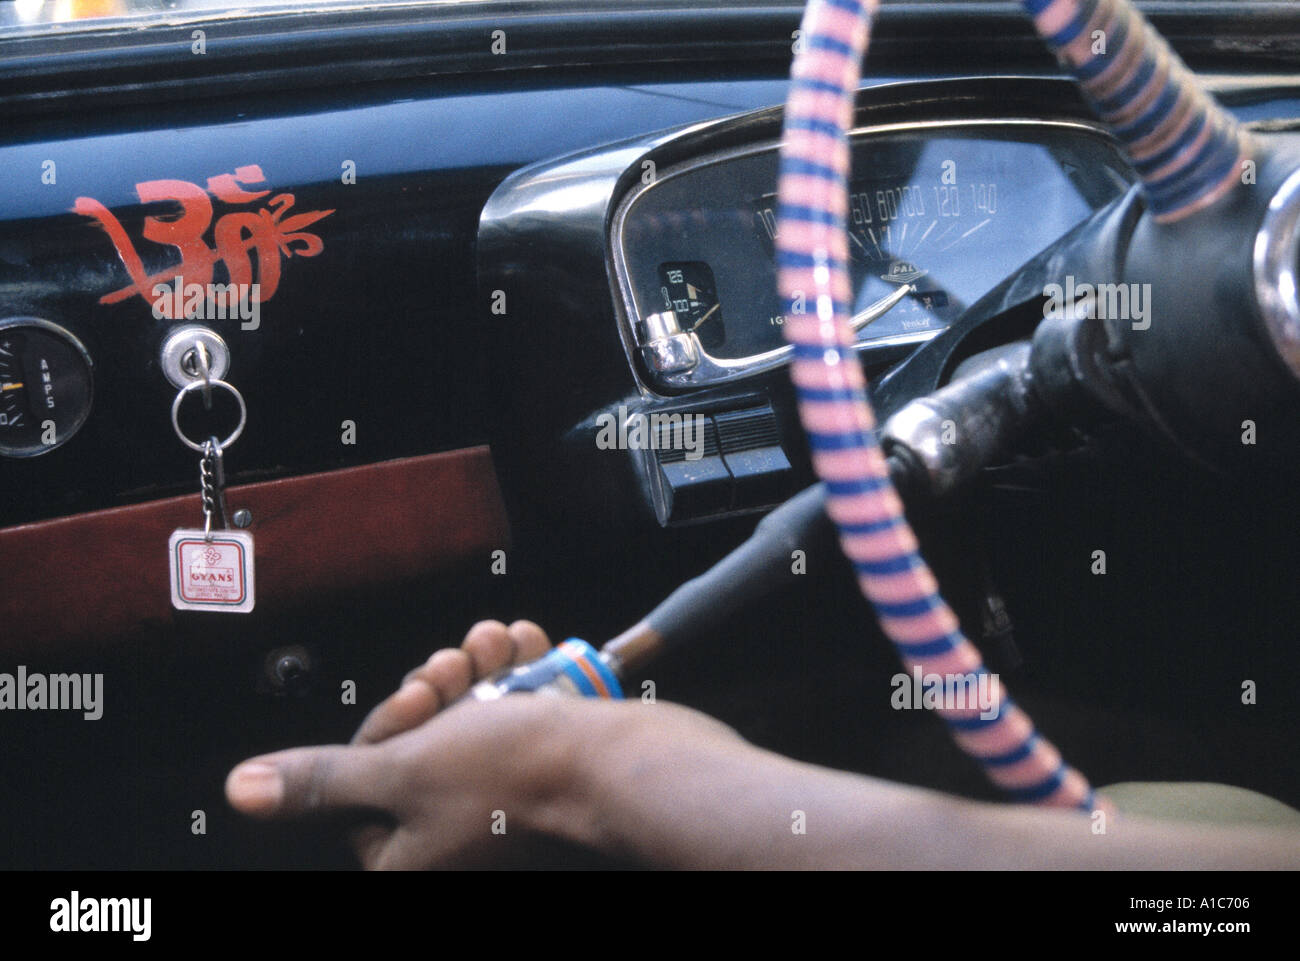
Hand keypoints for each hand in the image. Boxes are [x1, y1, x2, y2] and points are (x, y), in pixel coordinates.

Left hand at [226, 620, 577, 867]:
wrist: (621, 767)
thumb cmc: (519, 778)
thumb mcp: (402, 772)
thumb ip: (321, 779)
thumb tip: (244, 791)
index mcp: (406, 858)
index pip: (365, 781)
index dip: (390, 724)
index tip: (421, 697)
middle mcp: (452, 838)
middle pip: (417, 745)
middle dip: (438, 689)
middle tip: (458, 671)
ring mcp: (498, 804)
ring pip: (465, 720)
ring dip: (477, 671)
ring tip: (497, 649)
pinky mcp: (538, 773)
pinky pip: (511, 717)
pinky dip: (515, 677)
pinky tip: (524, 651)